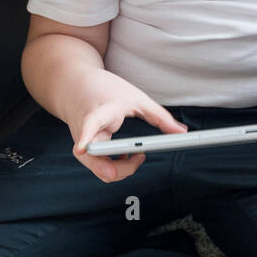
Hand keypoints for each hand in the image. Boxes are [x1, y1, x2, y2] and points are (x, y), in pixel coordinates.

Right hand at [68, 71, 187, 182]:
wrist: (74, 86)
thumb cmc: (106, 90)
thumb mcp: (136, 96)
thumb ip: (159, 116)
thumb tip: (182, 132)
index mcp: (99, 110)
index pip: (90, 124)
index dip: (86, 138)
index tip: (82, 149)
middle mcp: (85, 130)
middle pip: (96, 157)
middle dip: (119, 168)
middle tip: (141, 158)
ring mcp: (82, 141)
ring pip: (97, 168)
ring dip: (120, 170)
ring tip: (138, 156)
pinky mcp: (83, 149)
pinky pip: (97, 165)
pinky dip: (113, 166)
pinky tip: (125, 156)